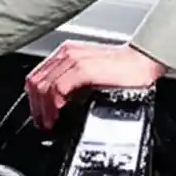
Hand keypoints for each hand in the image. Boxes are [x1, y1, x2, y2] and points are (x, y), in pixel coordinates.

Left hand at [24, 41, 167, 129]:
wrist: (141, 63)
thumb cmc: (122, 70)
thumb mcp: (89, 74)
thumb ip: (71, 83)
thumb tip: (57, 103)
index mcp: (66, 52)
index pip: (37, 75)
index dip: (33, 98)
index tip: (39, 114)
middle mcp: (67, 53)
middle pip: (35, 81)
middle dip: (35, 106)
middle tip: (43, 122)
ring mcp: (74, 59)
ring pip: (43, 86)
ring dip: (42, 108)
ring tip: (49, 122)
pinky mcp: (83, 69)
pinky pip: (57, 89)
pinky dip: (53, 105)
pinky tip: (58, 115)